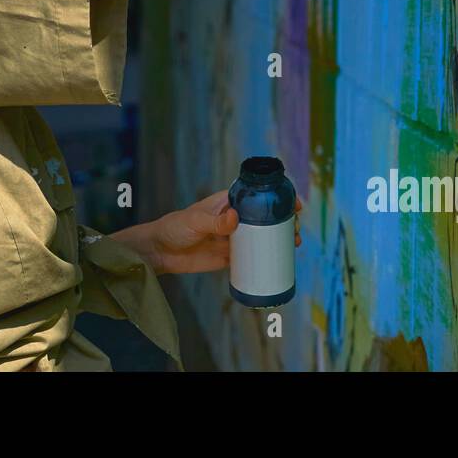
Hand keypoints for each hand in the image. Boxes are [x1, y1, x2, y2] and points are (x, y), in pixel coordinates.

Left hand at [146, 190, 303, 275]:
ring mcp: (234, 238)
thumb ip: (215, 222)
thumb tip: (234, 219)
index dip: (276, 197)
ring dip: (279, 239)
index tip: (293, 202)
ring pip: (262, 237)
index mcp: (228, 202)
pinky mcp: (230, 257)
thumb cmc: (175, 227)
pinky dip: (266, 258)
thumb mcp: (195, 221)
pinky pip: (252, 257)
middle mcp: (235, 218)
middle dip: (283, 221)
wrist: (161, 252)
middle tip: (296, 230)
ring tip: (294, 244)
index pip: (257, 195)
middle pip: (265, 217)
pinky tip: (279, 262)